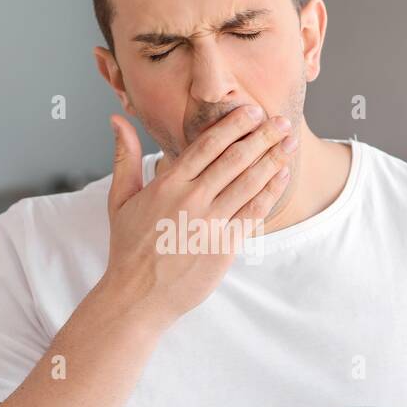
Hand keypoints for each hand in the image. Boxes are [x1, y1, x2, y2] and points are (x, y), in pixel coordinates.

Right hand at [99, 104, 295, 329]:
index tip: (252, 111)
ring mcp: (210, 223)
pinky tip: (282, 176)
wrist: (138, 295)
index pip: (207, 145)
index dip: (233, 125)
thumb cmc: (128, 248)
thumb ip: (124, 157)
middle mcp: (191, 199)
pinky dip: (270, 192)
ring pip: (249, 182)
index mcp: (168, 184)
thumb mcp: (119, 199)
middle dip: (262, 136)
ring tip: (289, 142)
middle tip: (282, 121)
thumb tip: (117, 120)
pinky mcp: (224, 246)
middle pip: (235, 158)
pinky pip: (253, 213)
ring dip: (273, 158)